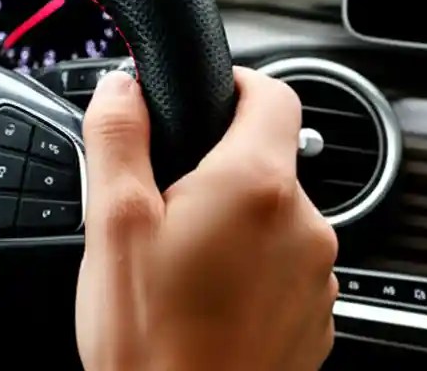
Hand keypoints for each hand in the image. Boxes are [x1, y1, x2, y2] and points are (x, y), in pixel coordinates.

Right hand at [76, 69, 337, 370]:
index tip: (203, 97)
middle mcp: (303, 226)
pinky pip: (282, 268)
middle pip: (265, 161)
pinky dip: (246, 270)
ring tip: (175, 266)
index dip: (233, 84)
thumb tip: (120, 88)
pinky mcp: (313, 318)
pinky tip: (200, 300)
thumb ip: (118, 139)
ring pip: (272, 218)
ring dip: (231, 224)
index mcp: (253, 186)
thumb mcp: (111, 224)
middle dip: (213, 169)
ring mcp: (315, 277)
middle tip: (157, 209)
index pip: (272, 93)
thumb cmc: (149, 341)